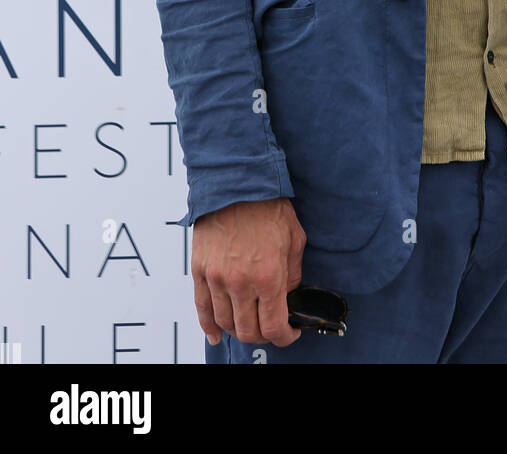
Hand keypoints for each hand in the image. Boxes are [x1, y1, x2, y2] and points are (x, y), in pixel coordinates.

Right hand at [192, 197, 306, 348]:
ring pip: (225, 323)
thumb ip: (293, 274)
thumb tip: (289, 297)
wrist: (237, 182)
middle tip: (270, 327)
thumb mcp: (295, 238)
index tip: (289, 333)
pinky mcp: (200, 270)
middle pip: (248, 331)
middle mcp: (241, 282)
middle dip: (262, 335)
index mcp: (268, 276)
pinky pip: (201, 309)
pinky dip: (208, 327)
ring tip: (248, 323)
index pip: (274, 327)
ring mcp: (216, 278)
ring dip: (238, 329)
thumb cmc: (267, 205)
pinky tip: (216, 334)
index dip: (284, 336)